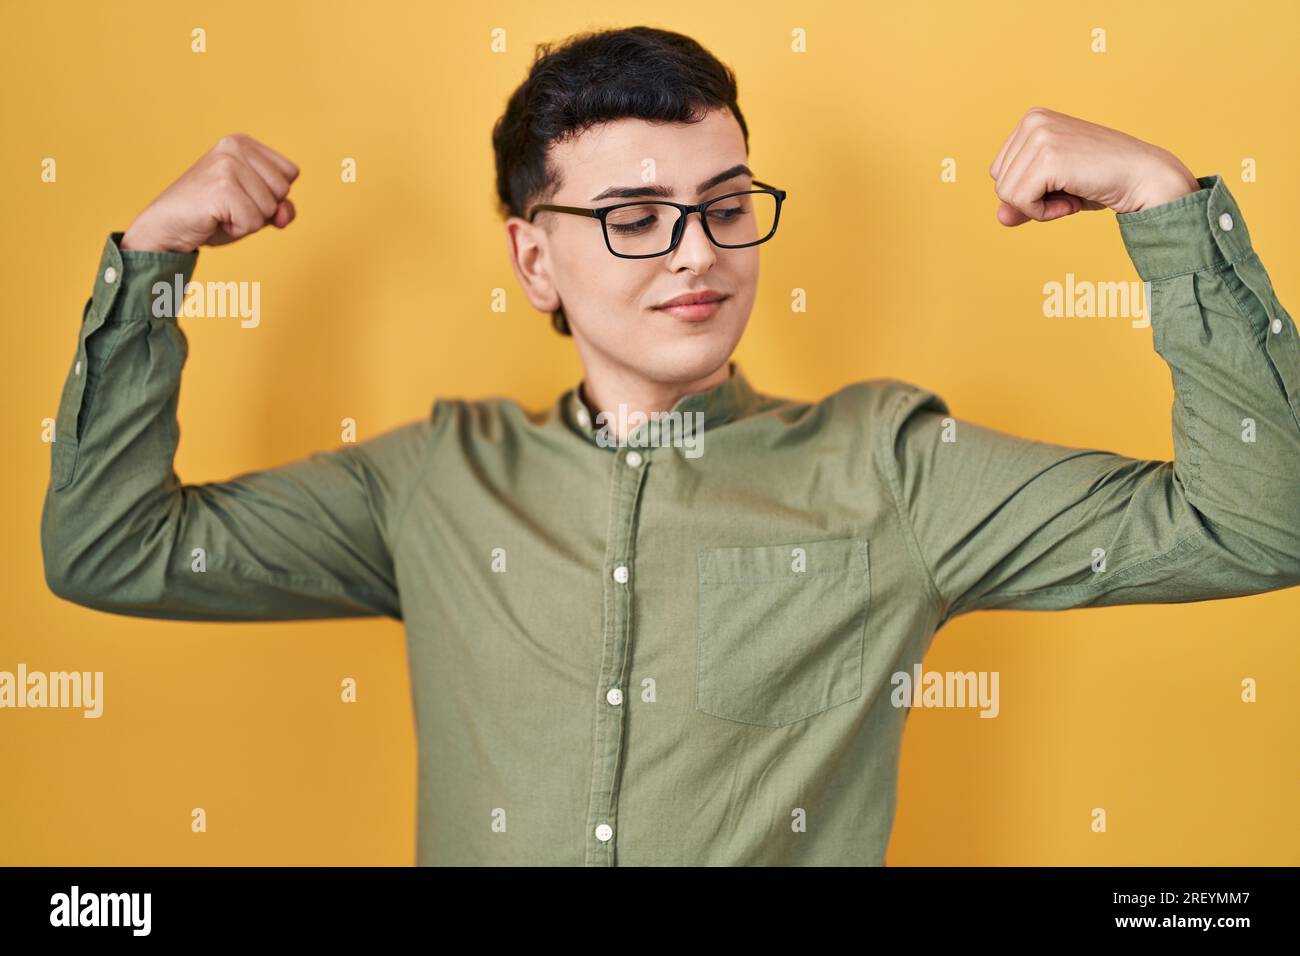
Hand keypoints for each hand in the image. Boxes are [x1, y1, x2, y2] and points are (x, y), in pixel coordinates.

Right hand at [120, 134, 299, 251]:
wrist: (166, 226)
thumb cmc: (210, 216)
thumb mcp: (253, 208)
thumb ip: (280, 207)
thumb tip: (284, 215)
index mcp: (243, 143)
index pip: (290, 173)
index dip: (272, 194)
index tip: (240, 195)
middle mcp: (235, 147)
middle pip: (283, 190)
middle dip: (261, 209)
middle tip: (228, 206)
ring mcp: (227, 165)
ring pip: (270, 208)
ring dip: (248, 221)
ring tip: (220, 212)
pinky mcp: (221, 187)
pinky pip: (253, 222)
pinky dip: (237, 230)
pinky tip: (215, 219)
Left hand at [988, 107, 1199, 225]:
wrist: (1145, 177)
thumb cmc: (1102, 181)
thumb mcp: (1053, 189)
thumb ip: (1023, 201)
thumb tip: (1000, 218)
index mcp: (1031, 119)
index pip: (999, 172)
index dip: (1027, 190)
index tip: (1062, 182)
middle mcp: (1032, 121)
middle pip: (1000, 182)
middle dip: (1031, 199)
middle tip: (1070, 189)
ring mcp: (1040, 136)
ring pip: (1007, 195)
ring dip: (1039, 208)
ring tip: (1073, 193)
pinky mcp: (1048, 158)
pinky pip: (1021, 202)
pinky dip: (1044, 213)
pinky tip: (1072, 202)